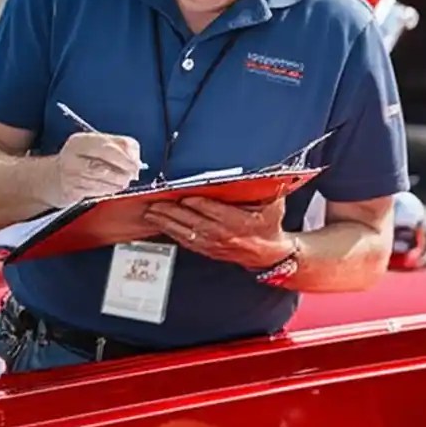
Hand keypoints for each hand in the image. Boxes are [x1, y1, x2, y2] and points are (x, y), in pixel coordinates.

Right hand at [54, 132, 142, 203]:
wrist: (55, 178)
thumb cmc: (84, 161)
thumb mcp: (99, 147)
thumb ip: (121, 148)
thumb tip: (136, 161)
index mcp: (81, 141)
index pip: (107, 145)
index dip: (126, 155)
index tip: (137, 163)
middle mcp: (73, 155)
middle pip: (103, 161)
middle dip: (123, 169)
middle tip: (133, 174)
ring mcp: (71, 174)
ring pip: (102, 178)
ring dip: (118, 182)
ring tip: (123, 181)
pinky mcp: (72, 190)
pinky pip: (96, 190)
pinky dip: (109, 190)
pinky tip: (111, 188)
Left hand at [143, 196, 294, 268]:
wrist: (270, 254)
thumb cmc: (269, 226)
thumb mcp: (274, 205)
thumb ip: (267, 189)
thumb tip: (265, 172)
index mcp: (240, 222)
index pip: (215, 211)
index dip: (198, 204)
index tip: (184, 197)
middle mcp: (224, 234)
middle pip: (194, 222)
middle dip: (173, 212)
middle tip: (156, 203)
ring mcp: (214, 244)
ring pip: (186, 232)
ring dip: (167, 223)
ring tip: (152, 213)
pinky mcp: (208, 249)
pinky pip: (187, 241)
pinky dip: (172, 233)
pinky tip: (161, 225)